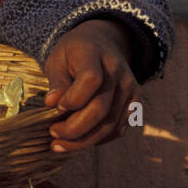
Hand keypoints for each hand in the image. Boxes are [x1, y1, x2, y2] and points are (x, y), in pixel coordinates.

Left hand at [42, 19, 139, 153]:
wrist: (102, 43)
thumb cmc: (72, 54)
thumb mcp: (57, 60)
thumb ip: (57, 81)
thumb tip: (51, 103)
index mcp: (94, 54)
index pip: (91, 79)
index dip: (73, 99)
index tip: (55, 106)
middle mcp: (117, 71)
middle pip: (101, 108)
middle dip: (74, 128)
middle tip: (53, 133)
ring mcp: (129, 87)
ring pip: (110, 124)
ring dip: (84, 140)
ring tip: (60, 144)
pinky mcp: (135, 101)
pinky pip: (118, 128)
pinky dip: (98, 139)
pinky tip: (79, 141)